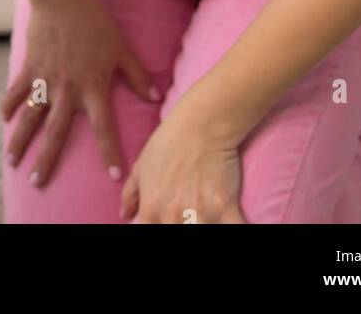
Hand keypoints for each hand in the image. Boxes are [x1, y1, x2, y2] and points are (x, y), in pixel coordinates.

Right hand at [2, 0, 160, 186]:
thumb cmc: (95, 23)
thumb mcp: (121, 48)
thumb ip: (137, 74)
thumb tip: (156, 96)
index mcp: (92, 87)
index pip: (104, 126)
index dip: (110, 150)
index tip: (113, 175)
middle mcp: (67, 90)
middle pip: (56, 132)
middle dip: (47, 160)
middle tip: (38, 183)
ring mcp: (46, 80)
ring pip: (31, 117)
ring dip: (21, 140)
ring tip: (12, 162)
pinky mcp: (30, 68)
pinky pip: (18, 91)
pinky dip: (9, 104)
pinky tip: (4, 118)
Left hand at [120, 93, 247, 223]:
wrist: (201, 125)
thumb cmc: (168, 142)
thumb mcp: (141, 166)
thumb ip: (130, 194)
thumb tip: (125, 215)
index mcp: (151, 210)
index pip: (147, 235)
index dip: (157, 226)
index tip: (164, 220)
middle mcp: (174, 217)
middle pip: (177, 235)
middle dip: (181, 225)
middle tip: (185, 214)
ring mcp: (201, 215)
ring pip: (204, 233)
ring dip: (204, 225)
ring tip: (203, 215)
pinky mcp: (226, 209)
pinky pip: (235, 229)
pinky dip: (236, 226)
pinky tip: (229, 219)